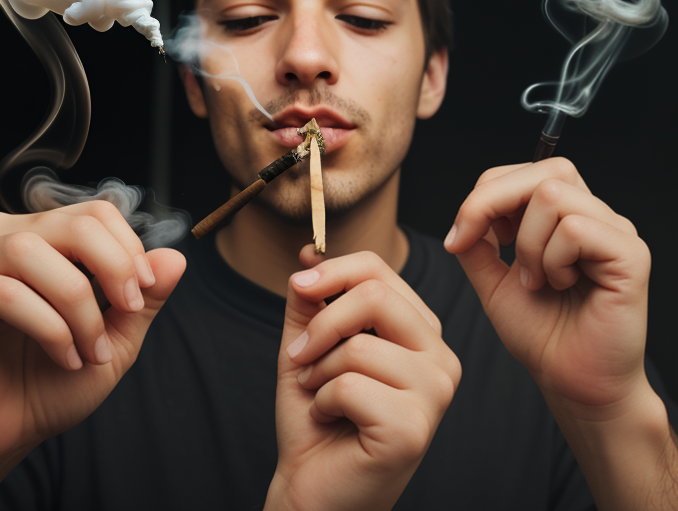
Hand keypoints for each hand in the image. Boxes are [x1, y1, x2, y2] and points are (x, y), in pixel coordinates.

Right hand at [0, 201, 185, 470]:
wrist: (5, 429)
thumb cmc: (55, 379)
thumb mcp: (117, 337)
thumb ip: (146, 297)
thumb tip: (176, 256)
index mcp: (48, 235)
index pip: (97, 214)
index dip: (129, 249)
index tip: (142, 292)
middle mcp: (10, 235)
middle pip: (75, 224)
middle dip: (113, 269)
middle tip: (126, 311)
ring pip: (34, 252)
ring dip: (78, 306)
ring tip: (90, 348)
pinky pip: (5, 292)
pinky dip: (47, 326)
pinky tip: (63, 356)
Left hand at [265, 248, 460, 510]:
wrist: (311, 486)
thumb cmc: (316, 416)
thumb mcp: (309, 344)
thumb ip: (311, 299)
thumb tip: (309, 253)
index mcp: (420, 330)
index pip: (380, 269)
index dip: (332, 270)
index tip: (298, 285)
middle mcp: (440, 357)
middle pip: (376, 295)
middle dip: (320, 325)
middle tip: (299, 357)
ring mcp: (435, 394)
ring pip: (360, 346)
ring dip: (319, 371)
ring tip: (321, 395)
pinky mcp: (415, 428)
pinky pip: (352, 386)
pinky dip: (324, 400)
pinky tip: (333, 420)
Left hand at [445, 158, 650, 413]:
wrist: (570, 380)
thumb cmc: (539, 331)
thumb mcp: (491, 279)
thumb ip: (477, 240)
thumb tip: (464, 215)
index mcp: (561, 213)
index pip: (519, 173)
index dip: (481, 197)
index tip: (461, 239)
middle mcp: (593, 214)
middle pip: (542, 170)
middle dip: (494, 204)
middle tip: (491, 249)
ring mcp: (615, 231)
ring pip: (552, 194)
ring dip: (528, 243)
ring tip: (537, 279)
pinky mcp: (631, 255)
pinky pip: (575, 229)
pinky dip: (553, 259)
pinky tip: (561, 285)